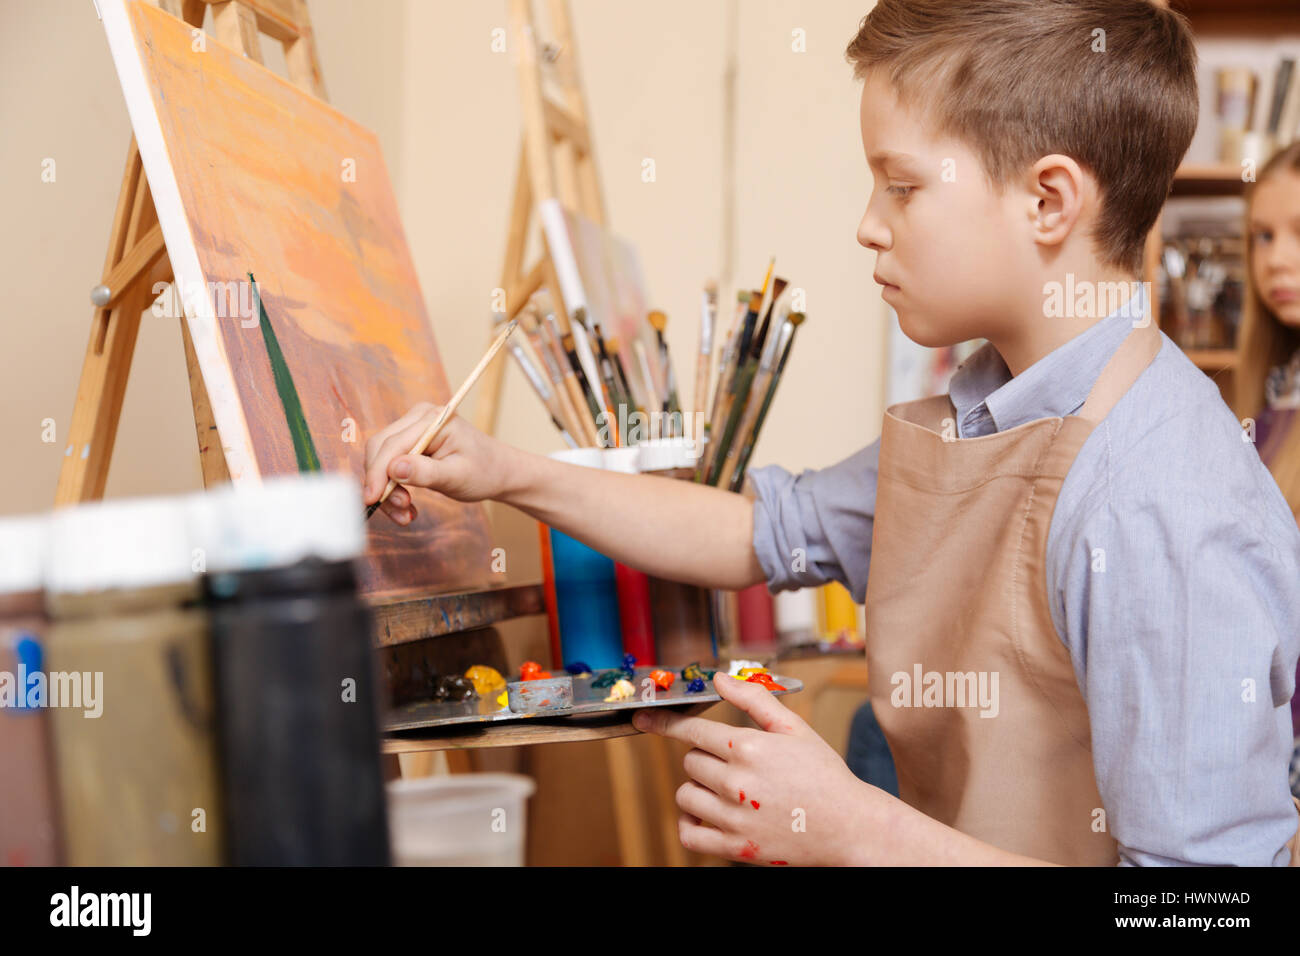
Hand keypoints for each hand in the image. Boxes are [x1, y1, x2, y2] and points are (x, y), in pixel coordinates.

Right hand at [362, 402, 513, 523]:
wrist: (497, 471)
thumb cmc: (484, 472)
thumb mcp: (457, 476)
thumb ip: (426, 473)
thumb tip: (394, 469)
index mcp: (433, 419)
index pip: (392, 444)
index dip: (378, 473)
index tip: (372, 500)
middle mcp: (418, 417)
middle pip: (380, 449)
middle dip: (382, 483)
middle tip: (399, 510)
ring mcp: (412, 428)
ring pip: (381, 459)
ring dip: (387, 490)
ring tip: (406, 513)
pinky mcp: (409, 442)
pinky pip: (388, 464)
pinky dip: (392, 487)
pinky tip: (407, 506)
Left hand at [633, 672, 892, 865]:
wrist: (849, 826)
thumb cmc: (824, 775)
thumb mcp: (793, 728)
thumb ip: (753, 699)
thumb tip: (719, 678)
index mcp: (749, 748)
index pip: (693, 731)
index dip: (665, 723)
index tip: (645, 719)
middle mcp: (737, 783)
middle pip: (690, 762)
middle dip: (705, 757)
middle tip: (734, 763)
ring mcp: (735, 819)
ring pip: (686, 795)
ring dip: (698, 789)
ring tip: (727, 789)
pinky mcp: (736, 848)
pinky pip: (689, 834)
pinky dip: (691, 823)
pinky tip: (708, 814)